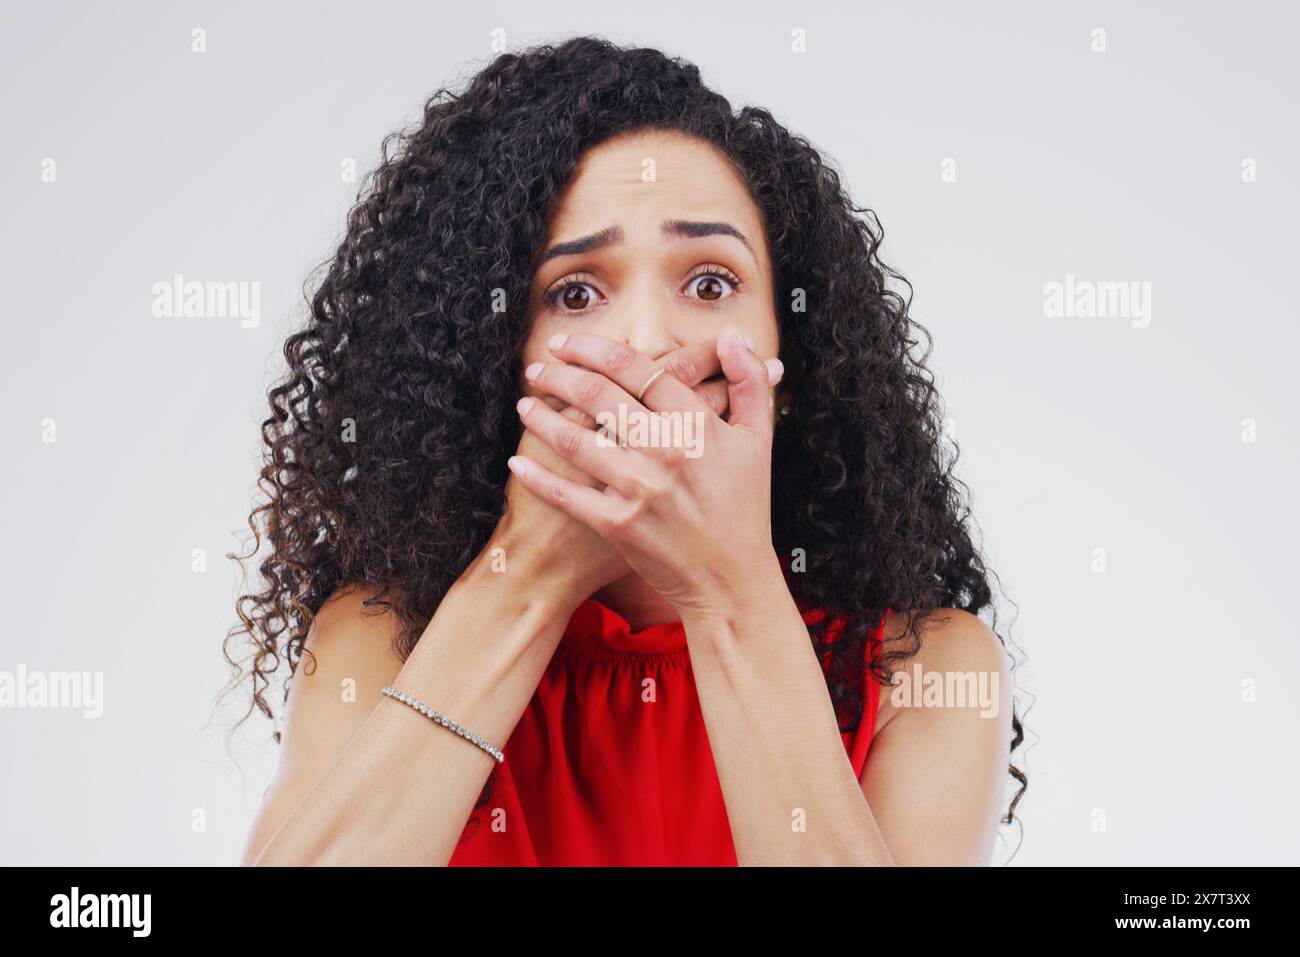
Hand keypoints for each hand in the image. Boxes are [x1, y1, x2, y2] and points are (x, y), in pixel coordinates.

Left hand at [507, 326, 785, 617]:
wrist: (731, 580)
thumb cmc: (744, 507)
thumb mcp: (759, 439)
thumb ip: (750, 381)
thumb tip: (737, 334)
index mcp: (697, 424)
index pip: (636, 369)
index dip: (594, 350)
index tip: (568, 343)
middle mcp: (666, 452)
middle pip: (598, 396)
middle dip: (559, 375)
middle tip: (538, 368)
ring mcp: (639, 490)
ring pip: (576, 440)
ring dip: (541, 418)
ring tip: (525, 404)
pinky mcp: (618, 526)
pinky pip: (566, 495)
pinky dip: (537, 477)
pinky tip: (518, 461)